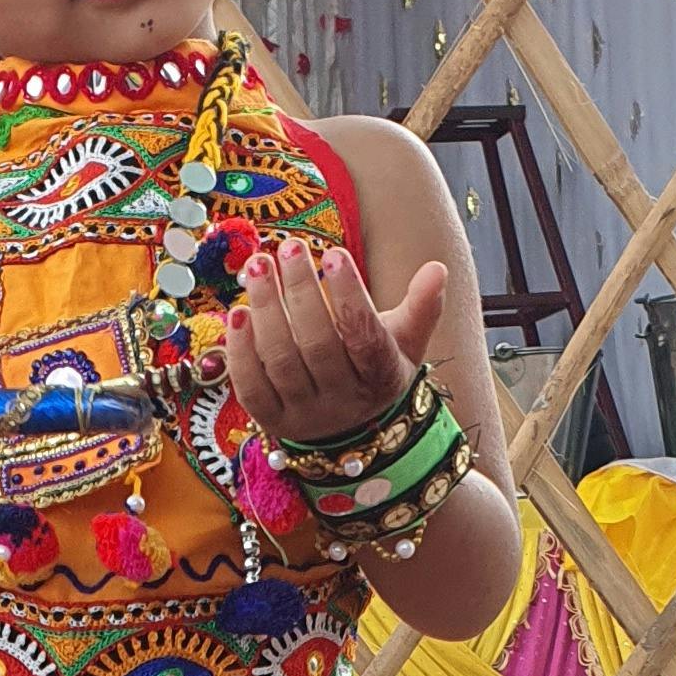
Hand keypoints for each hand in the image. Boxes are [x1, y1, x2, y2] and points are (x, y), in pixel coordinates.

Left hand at [223, 236, 447, 442]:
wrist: (348, 428)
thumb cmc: (374, 367)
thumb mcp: (405, 341)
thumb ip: (422, 306)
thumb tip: (438, 269)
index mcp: (380, 378)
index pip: (364, 336)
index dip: (350, 295)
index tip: (334, 253)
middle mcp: (342, 401)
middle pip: (317, 345)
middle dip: (301, 292)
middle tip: (290, 247)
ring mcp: (303, 414)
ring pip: (280, 362)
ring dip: (266, 309)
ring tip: (259, 265)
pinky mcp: (270, 419)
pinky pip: (250, 385)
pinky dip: (240, 348)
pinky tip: (238, 310)